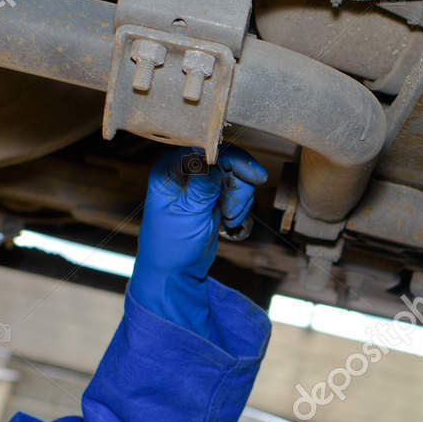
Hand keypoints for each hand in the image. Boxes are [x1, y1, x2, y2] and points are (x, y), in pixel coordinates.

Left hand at [128, 143, 266, 335]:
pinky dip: (238, 207)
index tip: (252, 174)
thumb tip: (215, 158)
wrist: (175, 272)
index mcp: (170, 169)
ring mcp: (202, 184)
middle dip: (237, 185)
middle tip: (231, 210)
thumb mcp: (188, 214)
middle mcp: (185, 171)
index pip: (205, 149)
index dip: (232, 159)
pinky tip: (226, 221)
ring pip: (237, 176)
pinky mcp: (214, 197)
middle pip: (227, 160)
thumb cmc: (170, 245)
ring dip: (238, 199)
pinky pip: (238, 191)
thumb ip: (203, 185)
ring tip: (225, 218)